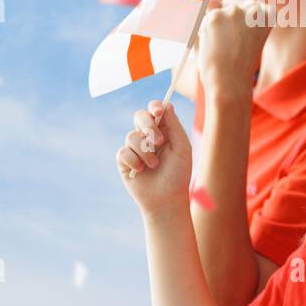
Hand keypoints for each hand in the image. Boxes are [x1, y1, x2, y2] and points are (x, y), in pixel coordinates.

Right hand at [116, 100, 192, 215]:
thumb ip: (174, 127)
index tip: (158, 113)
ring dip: (144, 151)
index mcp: (164, 131)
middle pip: (139, 116)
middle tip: (157, 142)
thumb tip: (167, 105)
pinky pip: (123, 152)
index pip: (156, 110)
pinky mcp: (124, 161)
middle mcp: (148, 137)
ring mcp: (135, 148)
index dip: (154, 107)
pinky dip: (133, 161)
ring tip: (154, 165)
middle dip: (147, 126)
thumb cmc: (178, 175)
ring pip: (131, 135)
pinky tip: (140, 171)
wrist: (166, 200)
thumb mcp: (182, 149)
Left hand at [196, 0, 271, 99]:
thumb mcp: (242, 37)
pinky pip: (201, 18)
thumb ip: (228, 14)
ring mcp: (233, 11)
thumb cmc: (237, 65)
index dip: (240, 21)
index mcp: (268, 13)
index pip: (248, 3)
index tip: (241, 38)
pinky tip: (210, 47)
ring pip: (214, 10)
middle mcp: (253, 8)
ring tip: (220, 47)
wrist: (230, 83)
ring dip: (212, 26)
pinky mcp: (214, 17)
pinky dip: (201, 32)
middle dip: (225, 20)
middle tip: (229, 45)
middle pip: (230, 3)